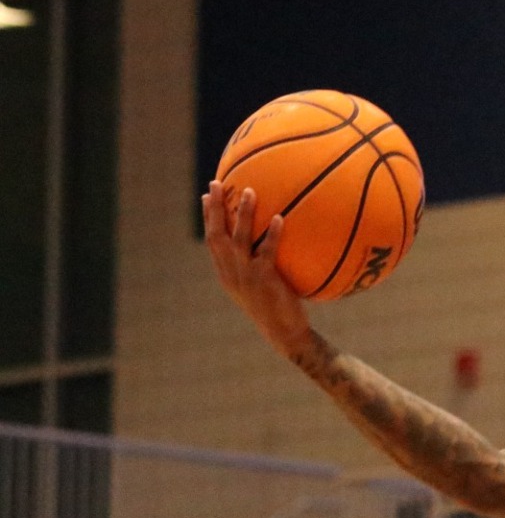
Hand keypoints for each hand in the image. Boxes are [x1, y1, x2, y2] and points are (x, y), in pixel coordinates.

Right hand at [202, 181, 313, 359]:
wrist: (284, 334)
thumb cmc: (277, 309)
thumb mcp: (260, 286)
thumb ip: (257, 265)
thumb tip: (267, 243)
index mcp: (226, 274)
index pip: (212, 241)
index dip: (208, 217)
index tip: (207, 195)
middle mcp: (231, 273)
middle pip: (216, 235)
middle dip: (214, 208)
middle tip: (216, 183)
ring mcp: (245, 276)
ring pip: (238, 239)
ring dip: (242, 214)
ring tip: (250, 191)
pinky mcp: (264, 280)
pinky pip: (267, 252)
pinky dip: (272, 234)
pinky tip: (279, 218)